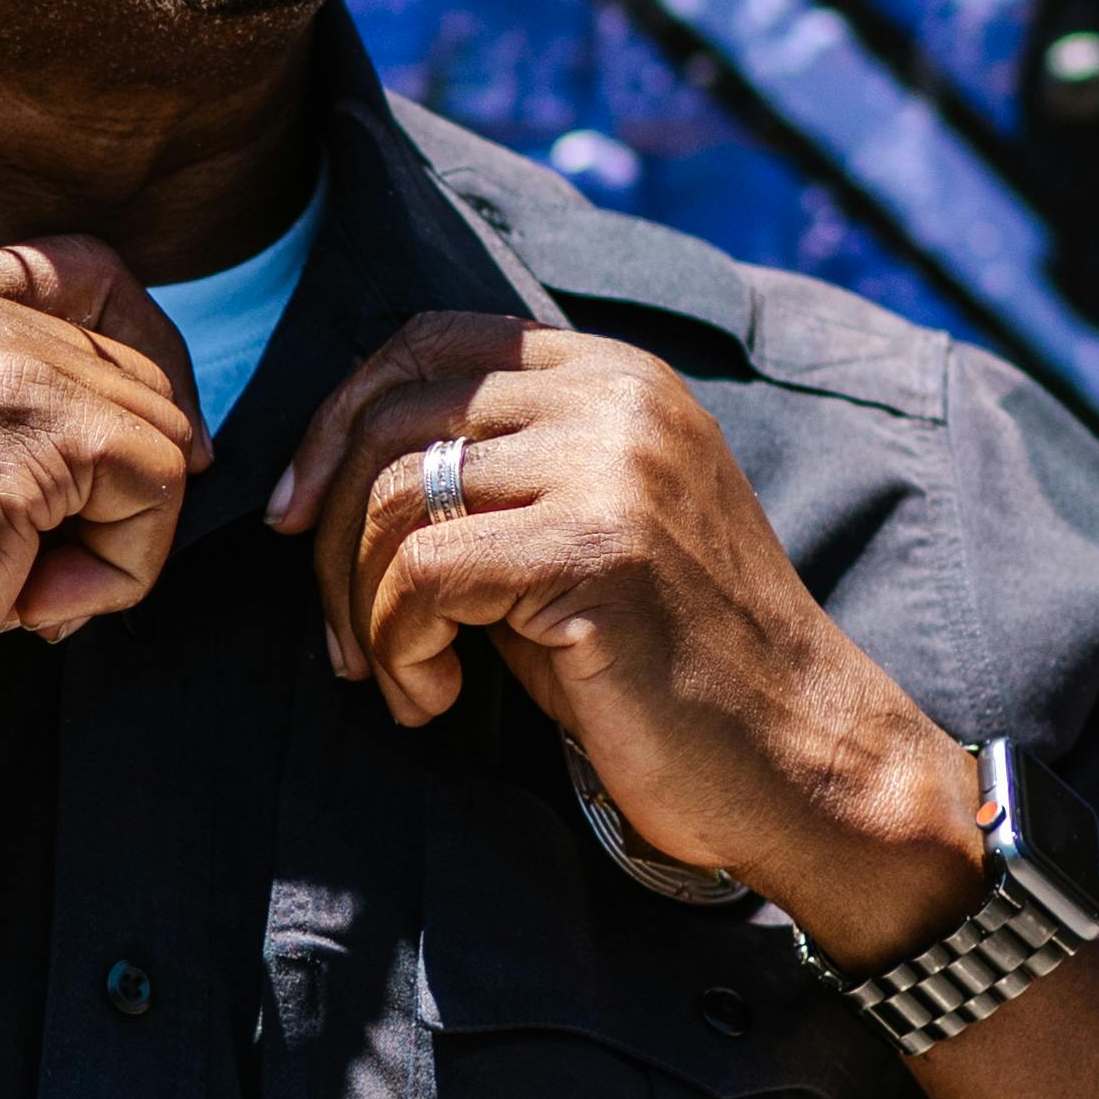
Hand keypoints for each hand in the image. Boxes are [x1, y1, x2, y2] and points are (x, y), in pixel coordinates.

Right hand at [0, 242, 206, 800]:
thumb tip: (162, 435)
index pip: (78, 270)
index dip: (138, 346)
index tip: (149, 442)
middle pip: (138, 367)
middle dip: (125, 485)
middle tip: (41, 575)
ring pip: (162, 433)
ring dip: (119, 540)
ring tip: (18, 595)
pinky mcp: (32, 426)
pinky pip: (162, 484)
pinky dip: (125, 568)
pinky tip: (28, 606)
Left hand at [268, 311, 990, 969]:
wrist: (802, 757)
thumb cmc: (673, 668)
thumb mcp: (579, 535)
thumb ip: (492, 478)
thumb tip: (330, 476)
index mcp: (615, 376)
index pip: (427, 341)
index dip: (337, 419)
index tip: (296, 514)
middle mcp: (615, 399)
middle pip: (393, 416)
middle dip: (330, 534)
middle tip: (340, 637)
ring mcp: (611, 467)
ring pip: (395, 498)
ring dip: (363, 609)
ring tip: (402, 682)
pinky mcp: (595, 551)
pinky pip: (423, 576)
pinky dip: (398, 648)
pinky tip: (433, 702)